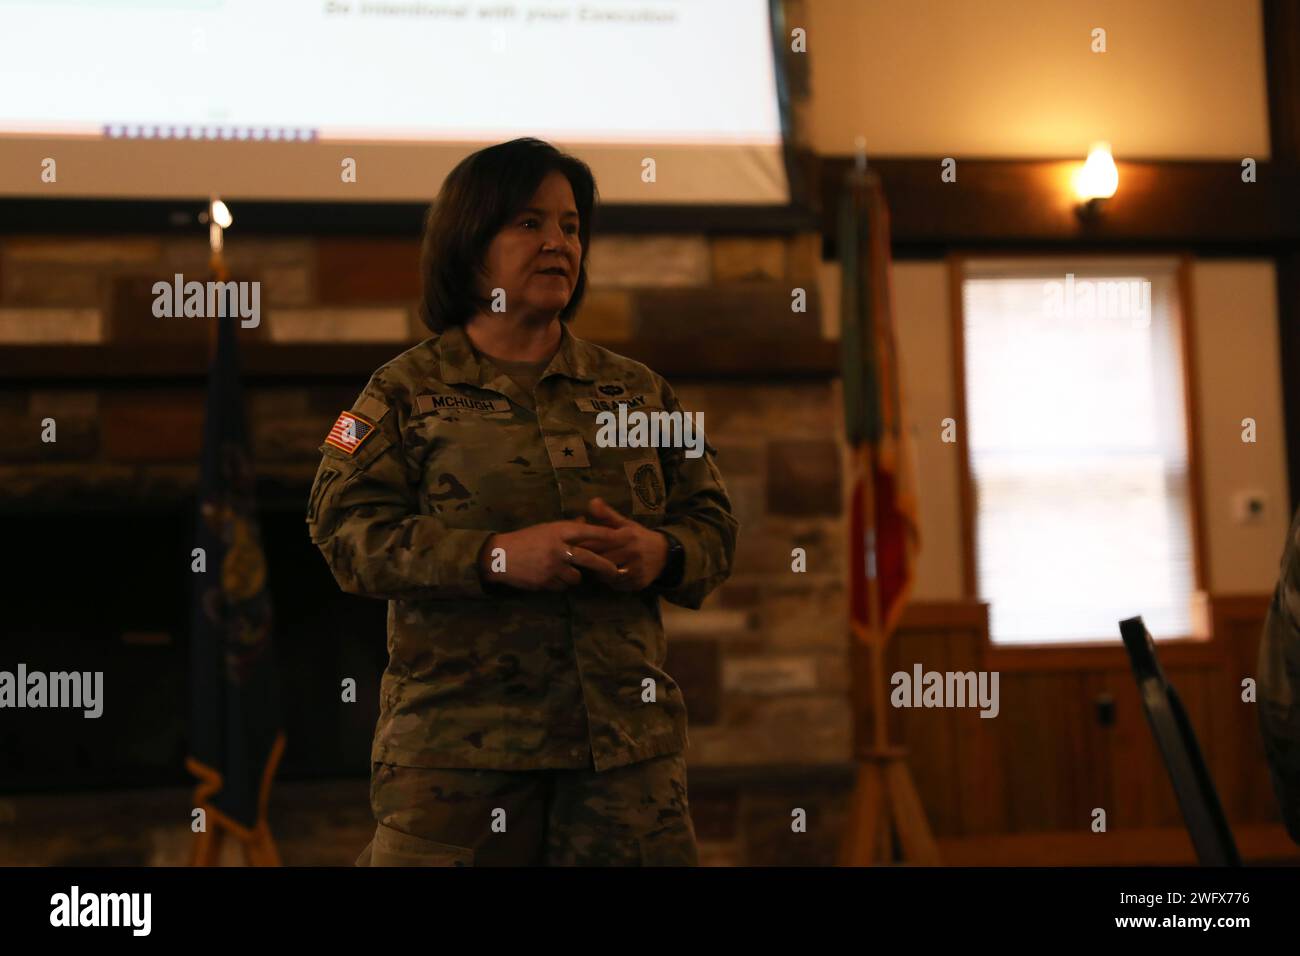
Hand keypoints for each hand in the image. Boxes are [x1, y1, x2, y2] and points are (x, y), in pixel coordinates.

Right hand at [479, 519, 621, 590]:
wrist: (499, 557)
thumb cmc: (524, 539)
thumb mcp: (546, 529)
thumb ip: (567, 528)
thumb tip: (586, 522)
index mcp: (559, 531)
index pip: (589, 532)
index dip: (608, 535)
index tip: (624, 536)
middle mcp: (559, 548)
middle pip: (590, 558)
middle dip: (606, 566)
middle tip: (616, 571)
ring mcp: (553, 567)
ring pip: (576, 577)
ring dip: (574, 576)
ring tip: (562, 571)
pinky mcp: (546, 582)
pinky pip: (562, 586)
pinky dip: (560, 583)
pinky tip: (549, 577)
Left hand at [566, 497, 668, 590]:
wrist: (664, 553)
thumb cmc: (639, 537)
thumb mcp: (625, 524)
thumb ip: (607, 514)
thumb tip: (592, 501)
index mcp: (627, 536)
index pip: (600, 542)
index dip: (586, 545)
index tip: (574, 546)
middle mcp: (633, 552)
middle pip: (603, 559)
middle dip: (590, 560)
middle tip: (578, 560)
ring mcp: (637, 569)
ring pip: (609, 574)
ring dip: (599, 573)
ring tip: (591, 569)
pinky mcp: (639, 582)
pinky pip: (618, 585)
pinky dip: (610, 582)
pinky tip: (606, 577)